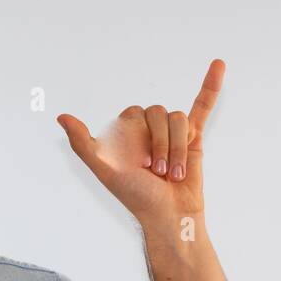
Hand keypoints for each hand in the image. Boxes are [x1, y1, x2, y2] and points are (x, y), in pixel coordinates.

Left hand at [56, 59, 223, 226]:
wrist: (169, 215)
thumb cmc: (136, 195)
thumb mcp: (104, 169)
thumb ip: (83, 143)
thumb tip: (62, 117)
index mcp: (126, 132)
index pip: (133, 115)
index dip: (137, 137)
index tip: (137, 164)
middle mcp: (147, 130)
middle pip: (157, 113)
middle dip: (159, 144)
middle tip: (156, 172)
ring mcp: (171, 132)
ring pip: (178, 119)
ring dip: (176, 148)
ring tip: (173, 173)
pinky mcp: (193, 137)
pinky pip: (202, 106)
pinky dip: (210, 86)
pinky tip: (218, 65)